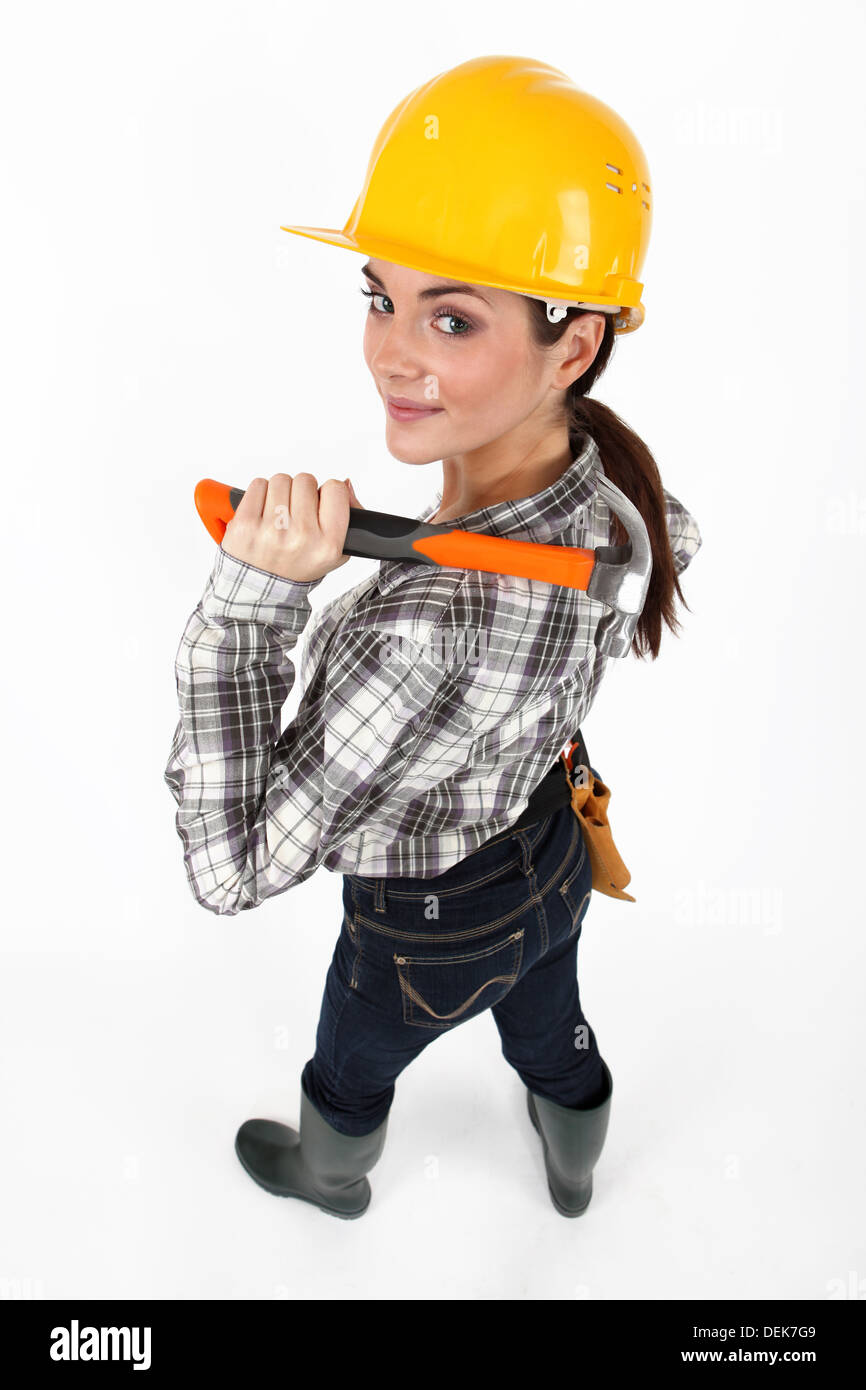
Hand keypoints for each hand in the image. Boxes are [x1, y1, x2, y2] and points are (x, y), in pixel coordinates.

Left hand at [220, 473, 363, 581]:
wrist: (260, 590)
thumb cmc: (296, 568)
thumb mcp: (333, 554)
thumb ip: (347, 517)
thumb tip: (345, 485)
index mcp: (328, 544)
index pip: (336, 490)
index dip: (328, 492)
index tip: (320, 502)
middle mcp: (301, 536)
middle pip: (306, 481)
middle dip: (301, 492)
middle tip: (296, 512)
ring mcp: (271, 530)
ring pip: (281, 480)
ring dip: (280, 492)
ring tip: (278, 514)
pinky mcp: (245, 523)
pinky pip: (258, 484)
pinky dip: (260, 494)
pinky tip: (263, 513)